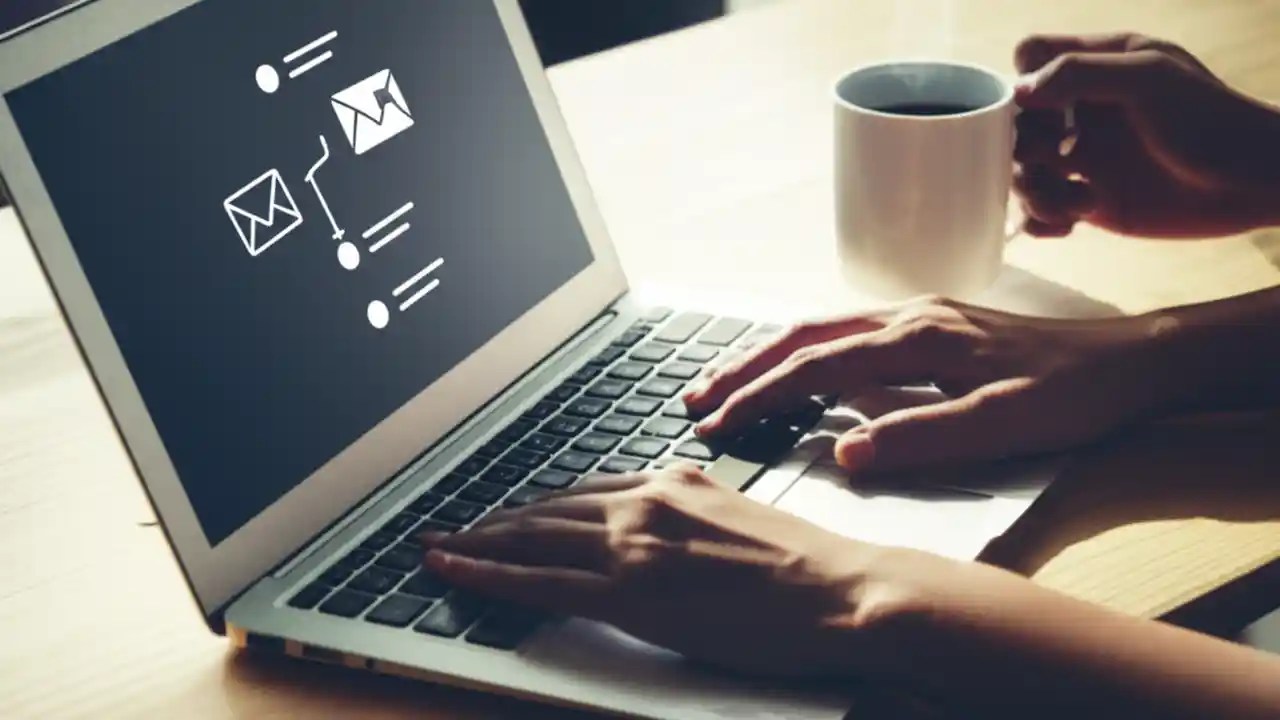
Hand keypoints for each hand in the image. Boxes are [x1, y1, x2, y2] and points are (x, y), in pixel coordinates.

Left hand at [420, 465, 936, 676]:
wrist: (838, 591)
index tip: (508, 513)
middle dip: (492, 520)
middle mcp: (644, 501)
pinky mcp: (630, 592)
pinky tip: (454, 569)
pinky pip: (539, 581)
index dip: (536, 505)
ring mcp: (633, 544)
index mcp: (672, 480)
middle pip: (547, 509)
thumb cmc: (802, 566)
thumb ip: (687, 514)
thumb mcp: (737, 518)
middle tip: (450, 526)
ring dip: (477, 542)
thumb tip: (658, 527)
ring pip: (532, 537)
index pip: (583, 491)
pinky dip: (487, 572)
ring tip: (436, 547)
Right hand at [684, 297, 1174, 472]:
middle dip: (742, 366)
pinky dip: (801, 348)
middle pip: (801, 335)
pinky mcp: (929, 322)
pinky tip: (793, 365)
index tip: (717, 423)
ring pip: (819, 327)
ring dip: (766, 353)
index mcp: (917, 340)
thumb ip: (921, 436)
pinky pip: (844, 329)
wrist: (1130, 361)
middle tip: (694, 397)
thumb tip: (843, 452)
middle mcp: (906, 317)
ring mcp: (916, 314)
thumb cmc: (1071, 396)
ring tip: (724, 379)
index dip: (760, 396)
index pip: (815, 367)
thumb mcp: (1003, 425)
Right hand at [1014, 32, 1279, 237]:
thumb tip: (1018, 94)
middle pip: (1015, 120)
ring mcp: (1084, 157)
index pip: (1030, 57)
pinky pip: (1040, 211)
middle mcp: (1082, 111)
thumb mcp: (1147, 78)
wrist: (1250, 183)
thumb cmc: (1210, 119)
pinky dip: (1042, 220)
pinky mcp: (1089, 200)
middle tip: (1055, 161)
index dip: (1021, 80)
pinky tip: (1070, 224)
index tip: (1041, 109)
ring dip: (1035, 191)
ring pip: (1022, 170)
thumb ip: (1080, 73)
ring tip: (1076, 204)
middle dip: (1021, 146)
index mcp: (1096, 68)